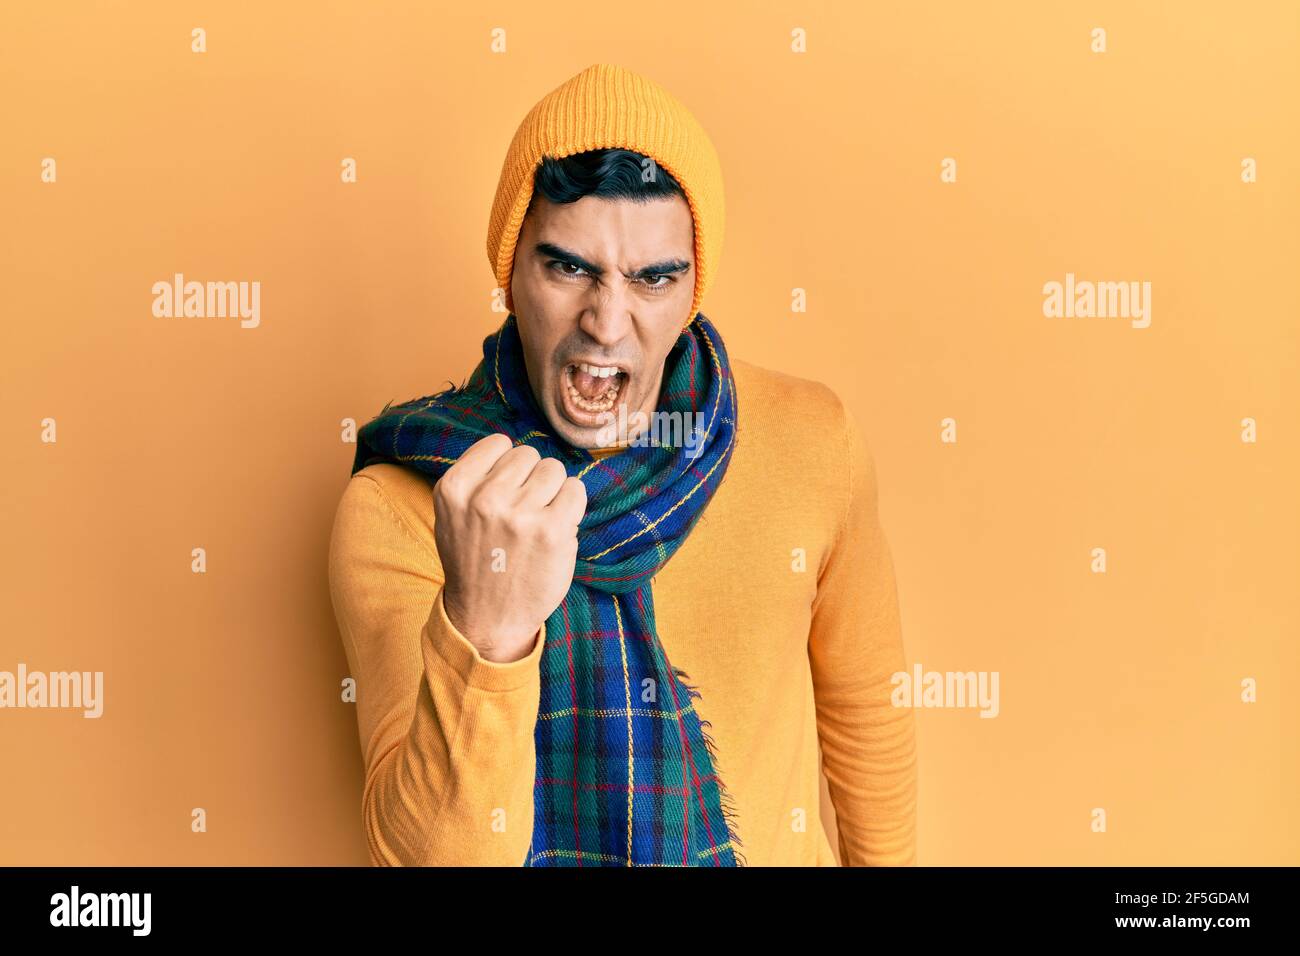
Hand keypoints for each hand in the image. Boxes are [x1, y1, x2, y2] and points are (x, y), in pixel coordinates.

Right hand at [433, 433, 586, 662]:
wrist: (487, 619)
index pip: (499, 443)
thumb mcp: (452, 516)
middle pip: (529, 455)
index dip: (507, 466)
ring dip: (552, 492)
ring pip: (554, 470)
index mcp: (454, 489)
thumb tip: (513, 448)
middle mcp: (484, 498)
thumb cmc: (475, 563)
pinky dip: (572, 505)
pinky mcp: (553, 532)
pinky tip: (557, 527)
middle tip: (523, 513)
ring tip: (538, 521)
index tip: (505, 491)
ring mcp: (520, 515)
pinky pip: (576, 490)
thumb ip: (475, 479)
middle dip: (531, 480)